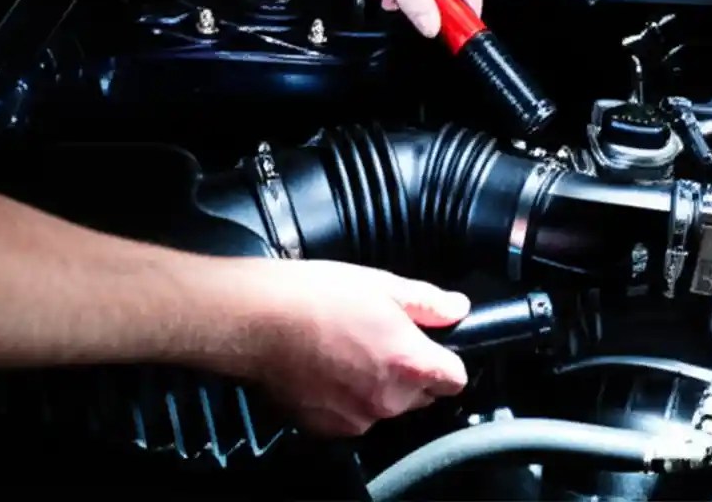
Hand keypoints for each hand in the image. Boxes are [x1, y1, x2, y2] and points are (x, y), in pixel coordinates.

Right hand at [242, 260, 469, 436]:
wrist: (254, 322)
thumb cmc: (313, 297)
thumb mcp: (381, 285)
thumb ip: (427, 303)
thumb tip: (457, 308)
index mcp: (410, 363)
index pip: (455, 379)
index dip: (447, 361)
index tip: (434, 349)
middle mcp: (388, 399)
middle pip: (421, 396)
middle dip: (411, 373)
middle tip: (382, 339)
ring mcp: (357, 418)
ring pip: (386, 407)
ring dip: (377, 387)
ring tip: (348, 352)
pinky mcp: (327, 428)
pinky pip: (353, 416)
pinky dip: (346, 399)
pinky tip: (327, 370)